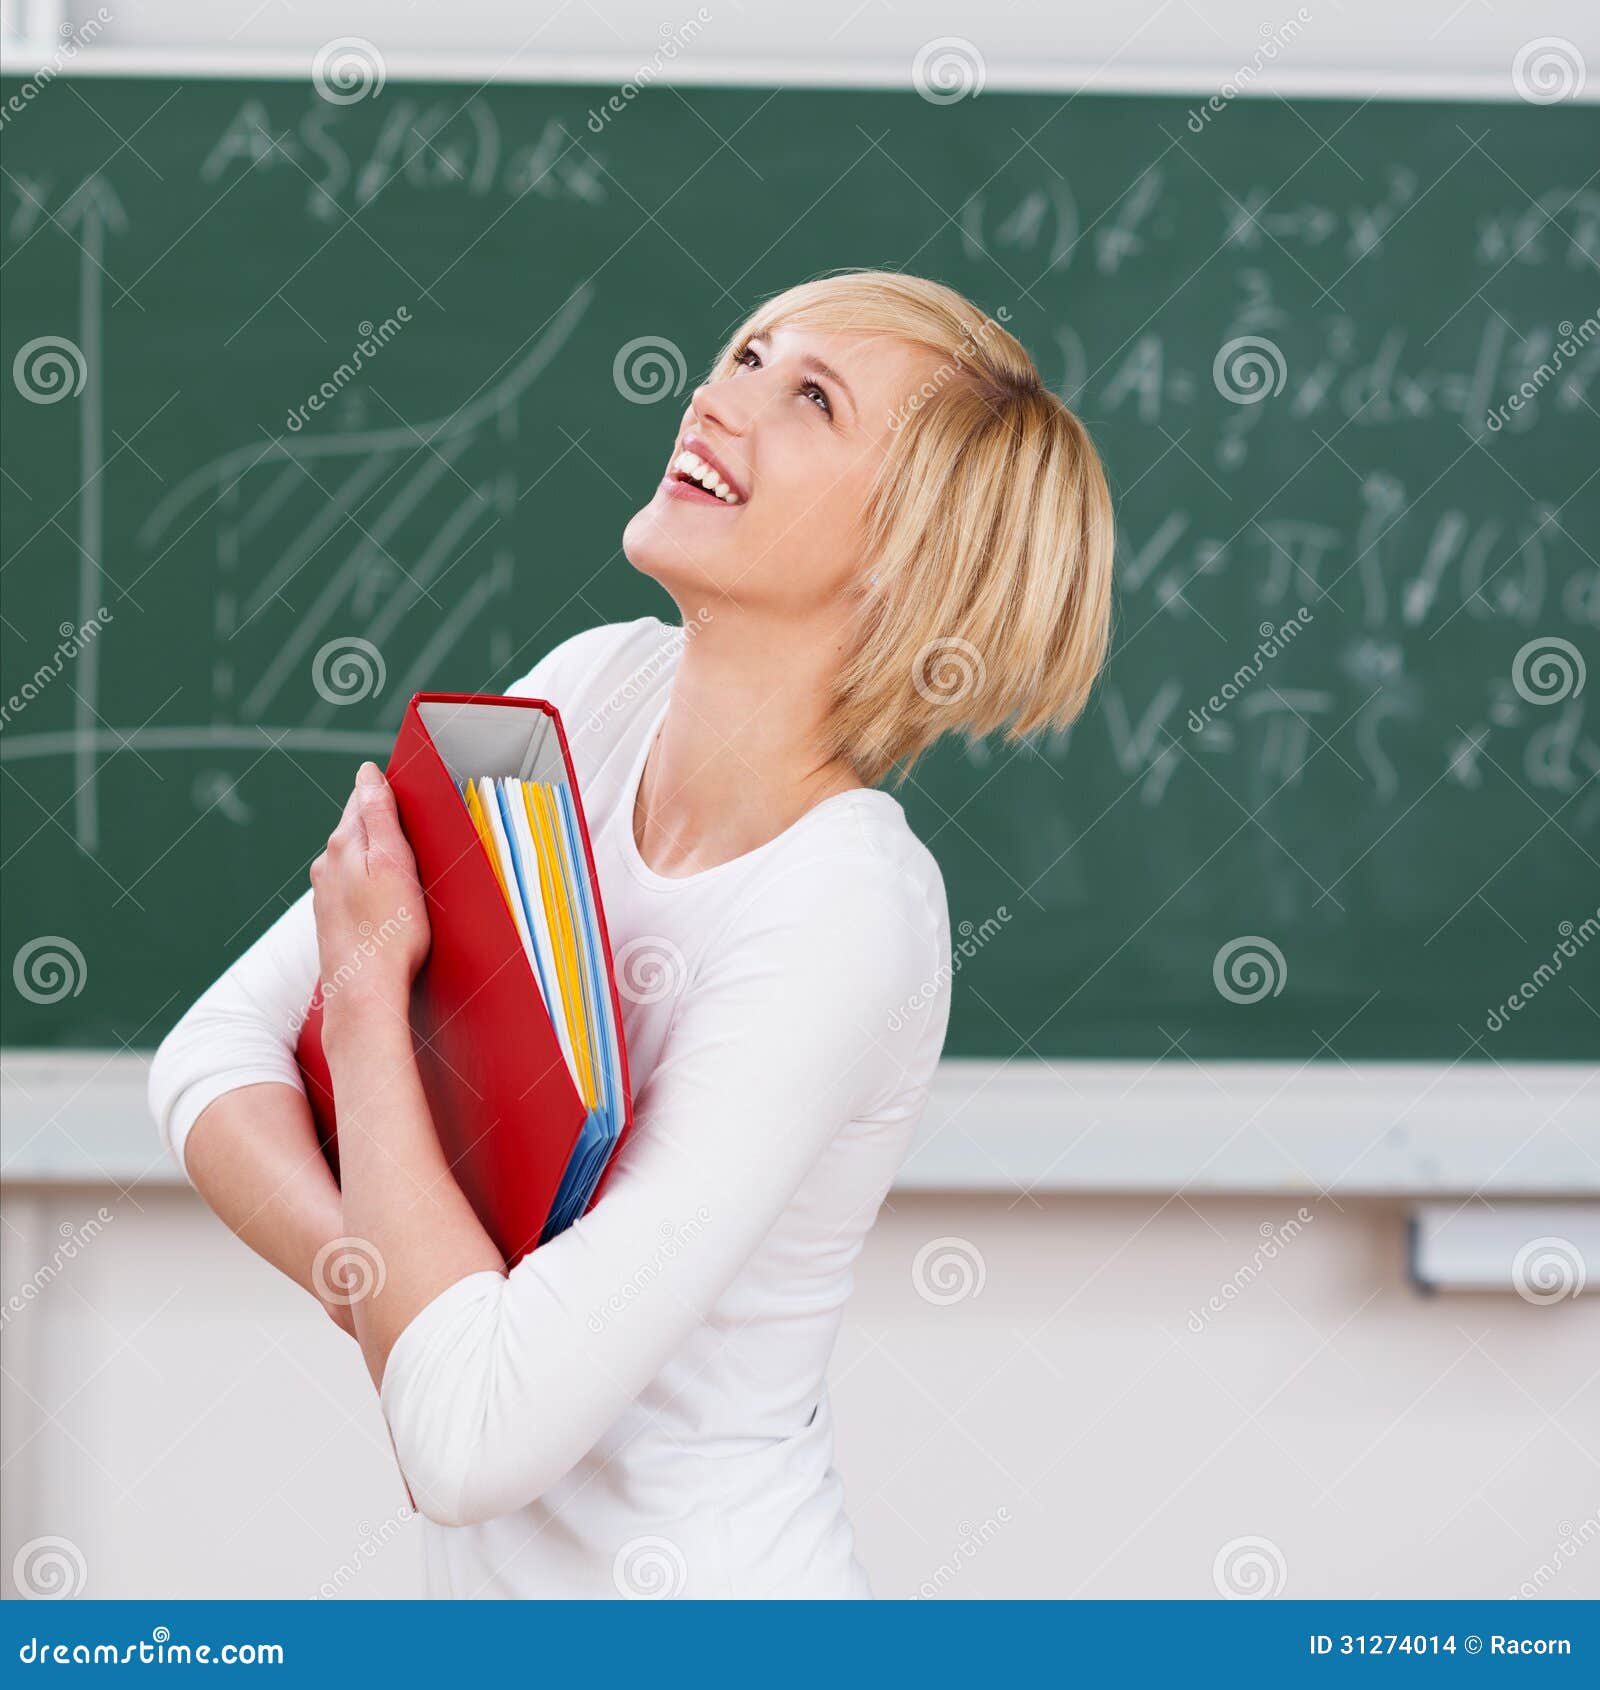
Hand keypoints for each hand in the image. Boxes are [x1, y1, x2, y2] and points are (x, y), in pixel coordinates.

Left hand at [309, 762, 430, 1050]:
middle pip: (359, 827)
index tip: (416, 805)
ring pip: (357, 859)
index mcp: (343, 844)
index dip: (391, 795)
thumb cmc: (390, 933)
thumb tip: (367, 773)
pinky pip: (355, 886)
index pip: (364, 797)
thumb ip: (379, 814)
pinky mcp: (332, 917)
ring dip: (379, 859)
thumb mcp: (395, 863)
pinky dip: (373, 885)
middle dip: (386, 827)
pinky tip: (391, 905)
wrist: (365, 993)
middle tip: (420, 843)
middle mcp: (327, 864)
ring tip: (410, 877)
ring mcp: (326, 892)